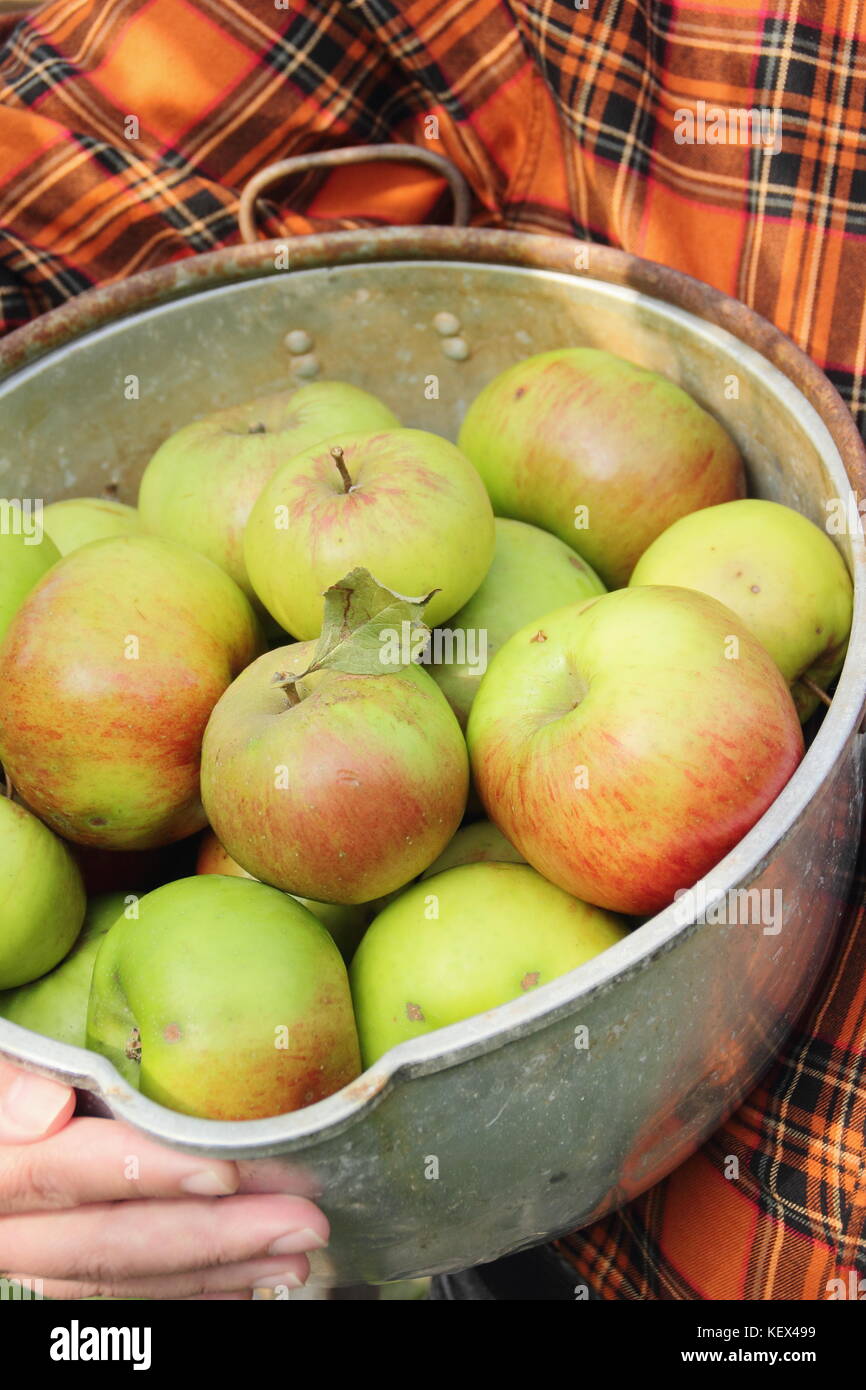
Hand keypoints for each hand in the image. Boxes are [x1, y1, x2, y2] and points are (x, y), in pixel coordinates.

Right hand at [0, 1058, 327, 1299]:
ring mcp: (25, 1254)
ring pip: (117, 1279)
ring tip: (294, 1255)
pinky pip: (115, 1296)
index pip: (61, 1173)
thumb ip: (8, 1080)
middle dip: (210, 1237)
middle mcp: (3, 1228)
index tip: (226, 1172)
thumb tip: (47, 1110)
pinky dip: (183, 1292)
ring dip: (213, 1270)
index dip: (142, 1173)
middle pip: (103, 1244)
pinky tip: (243, 1283)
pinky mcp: (52, 1266)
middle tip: (301, 1221)